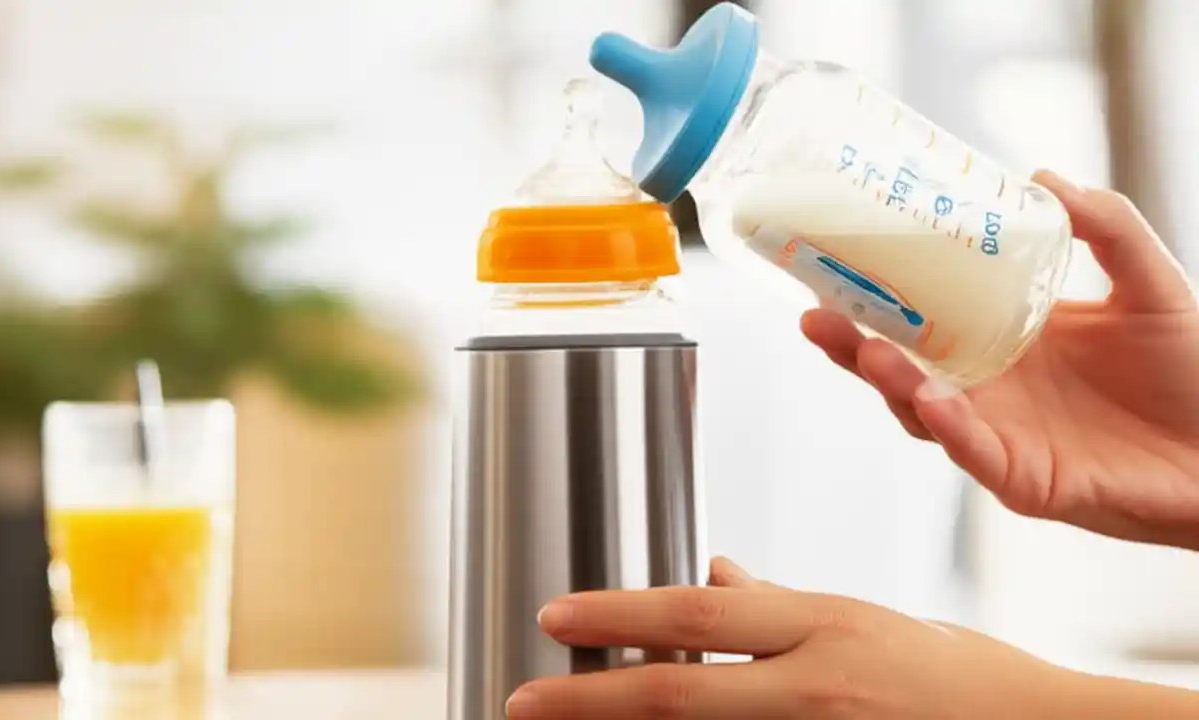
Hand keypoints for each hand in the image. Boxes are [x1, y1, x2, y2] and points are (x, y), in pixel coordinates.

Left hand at [506, 558, 1198, 718]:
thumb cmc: (956, 674)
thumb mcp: (866, 619)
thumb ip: (780, 604)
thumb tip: (713, 571)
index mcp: (823, 624)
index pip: (698, 610)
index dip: (617, 611)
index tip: (553, 616)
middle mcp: (817, 685)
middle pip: (678, 688)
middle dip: (588, 697)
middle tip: (521, 700)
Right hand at [802, 170, 1198, 549]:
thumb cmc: (1195, 372)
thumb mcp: (1151, 283)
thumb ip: (1107, 228)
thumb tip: (1041, 178)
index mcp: (1005, 342)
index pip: (922, 320)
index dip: (874, 299)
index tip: (831, 264)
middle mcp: (990, 390)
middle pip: (901, 369)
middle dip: (852, 347)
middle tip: (813, 315)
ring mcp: (1002, 437)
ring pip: (924, 415)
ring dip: (892, 384)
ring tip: (869, 351)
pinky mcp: (1026, 481)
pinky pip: (977, 455)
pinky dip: (953, 429)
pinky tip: (936, 400)